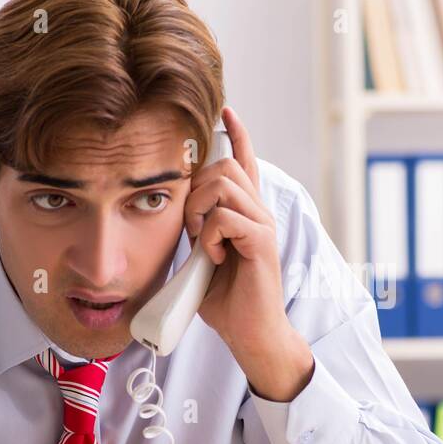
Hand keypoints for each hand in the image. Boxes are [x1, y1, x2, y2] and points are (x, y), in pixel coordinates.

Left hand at [186, 106, 313, 401]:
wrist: (248, 334)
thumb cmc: (225, 300)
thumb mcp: (201, 256)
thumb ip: (196, 230)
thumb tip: (179, 210)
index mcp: (246, 213)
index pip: (244, 162)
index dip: (237, 134)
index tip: (226, 109)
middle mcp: (259, 213)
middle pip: (224, 166)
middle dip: (196, 189)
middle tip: (191, 226)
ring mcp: (263, 225)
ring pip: (224, 185)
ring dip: (200, 210)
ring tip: (201, 240)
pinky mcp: (262, 242)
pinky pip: (227, 218)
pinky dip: (210, 236)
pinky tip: (212, 257)